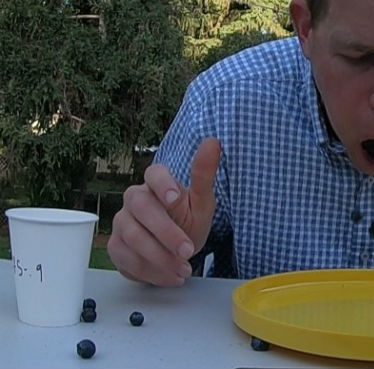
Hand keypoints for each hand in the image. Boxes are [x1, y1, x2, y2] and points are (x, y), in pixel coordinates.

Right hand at [107, 138, 221, 286]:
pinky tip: (172, 277)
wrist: (176, 250)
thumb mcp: (203, 201)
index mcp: (155, 183)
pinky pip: (127, 259)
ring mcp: (121, 222)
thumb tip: (213, 141)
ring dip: (160, 257)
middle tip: (188, 251)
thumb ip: (205, 173)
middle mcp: (134, 199)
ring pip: (133, 237)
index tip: (176, 199)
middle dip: (166, 232)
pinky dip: (152, 271)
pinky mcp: (116, 246)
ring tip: (184, 270)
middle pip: (142, 208)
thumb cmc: (189, 220)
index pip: (153, 174)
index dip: (162, 184)